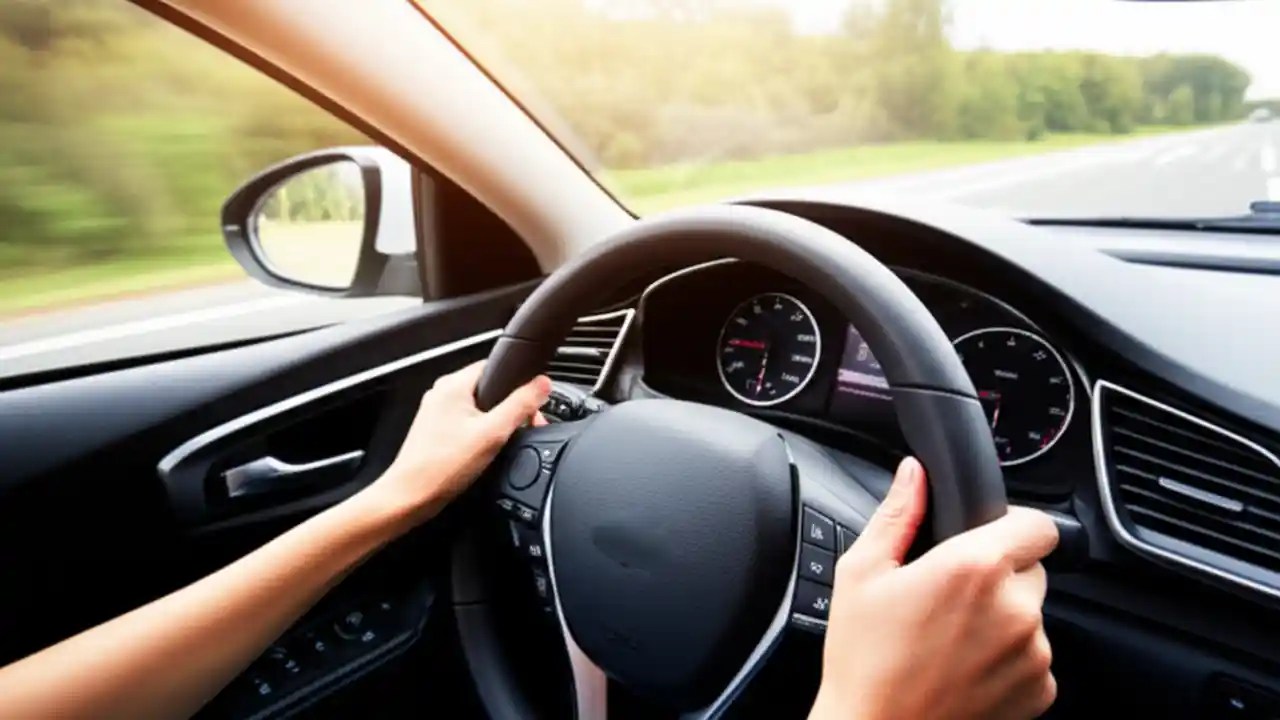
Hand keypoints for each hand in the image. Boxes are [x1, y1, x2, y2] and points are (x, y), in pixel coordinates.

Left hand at [359, 361, 550, 529]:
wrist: (411, 497)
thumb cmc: (442, 467)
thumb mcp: (493, 433)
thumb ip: (520, 405)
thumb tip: (542, 384)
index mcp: (453, 384)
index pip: (496, 367)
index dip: (519, 384)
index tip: (529, 406)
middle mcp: (441, 393)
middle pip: (489, 389)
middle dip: (509, 408)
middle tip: (520, 430)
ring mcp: (436, 412)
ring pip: (478, 408)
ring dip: (494, 423)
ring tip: (498, 444)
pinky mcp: (434, 430)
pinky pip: (466, 423)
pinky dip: (479, 433)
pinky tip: (481, 452)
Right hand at [810, 458, 1058, 719]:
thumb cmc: (863, 661)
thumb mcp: (861, 575)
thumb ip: (897, 515)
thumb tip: (913, 474)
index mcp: (973, 568)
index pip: (1037, 524)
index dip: (1012, 526)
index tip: (986, 540)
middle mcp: (1015, 609)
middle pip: (1032, 569)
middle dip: (999, 576)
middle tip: (949, 599)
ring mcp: (1032, 654)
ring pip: (1031, 615)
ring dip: (1003, 619)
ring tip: (950, 639)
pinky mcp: (1039, 691)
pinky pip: (1034, 658)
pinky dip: (1008, 660)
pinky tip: (963, 667)